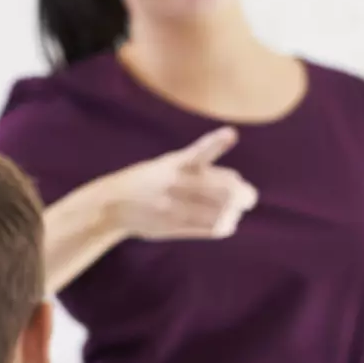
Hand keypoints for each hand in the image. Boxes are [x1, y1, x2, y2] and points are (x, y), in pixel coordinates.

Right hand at [105, 127, 257, 240]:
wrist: (114, 203)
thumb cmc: (150, 180)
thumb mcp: (169, 164)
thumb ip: (200, 167)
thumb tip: (238, 182)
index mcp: (177, 163)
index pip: (200, 151)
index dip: (216, 142)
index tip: (231, 134)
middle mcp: (176, 182)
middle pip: (222, 189)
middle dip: (243, 194)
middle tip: (249, 198)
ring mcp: (174, 205)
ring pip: (219, 211)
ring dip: (233, 213)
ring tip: (235, 213)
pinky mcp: (172, 225)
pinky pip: (208, 228)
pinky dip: (223, 227)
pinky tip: (227, 225)